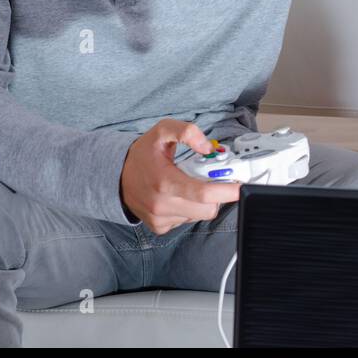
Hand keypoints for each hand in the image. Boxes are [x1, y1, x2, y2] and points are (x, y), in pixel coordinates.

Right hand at [120, 118, 241, 233]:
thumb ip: (186, 132)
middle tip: (212, 179)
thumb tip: (207, 147)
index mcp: (164, 181)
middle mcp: (161, 204)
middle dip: (217, 195)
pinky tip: (179, 196)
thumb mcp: (162, 130)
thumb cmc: (142, 154)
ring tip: (190, 184)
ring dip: (203, 202)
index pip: (203, 193)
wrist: (117, 176)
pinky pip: (187, 221)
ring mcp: (160, 218)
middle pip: (208, 209)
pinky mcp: (160, 227)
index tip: (241, 186)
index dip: (227, 191)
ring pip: (199, 215)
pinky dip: (190, 209)